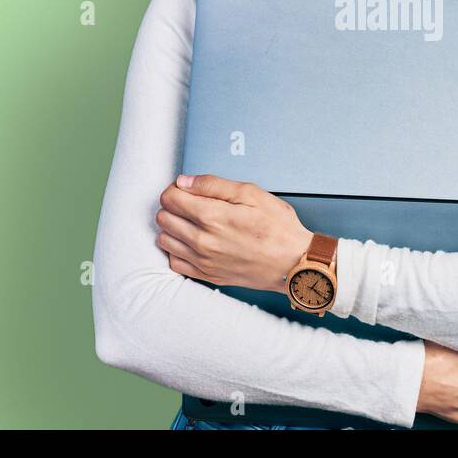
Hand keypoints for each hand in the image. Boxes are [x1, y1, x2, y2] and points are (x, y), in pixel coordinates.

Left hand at [155, 173, 313, 292]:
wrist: (293, 263)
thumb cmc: (278, 227)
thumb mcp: (252, 193)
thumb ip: (214, 185)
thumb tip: (185, 182)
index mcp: (212, 216)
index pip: (170, 198)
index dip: (175, 189)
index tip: (186, 189)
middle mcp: (202, 240)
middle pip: (164, 218)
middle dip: (173, 206)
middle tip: (191, 203)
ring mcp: (203, 261)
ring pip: (165, 240)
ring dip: (173, 227)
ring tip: (191, 222)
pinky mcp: (207, 275)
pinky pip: (175, 262)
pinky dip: (178, 250)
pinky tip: (192, 242)